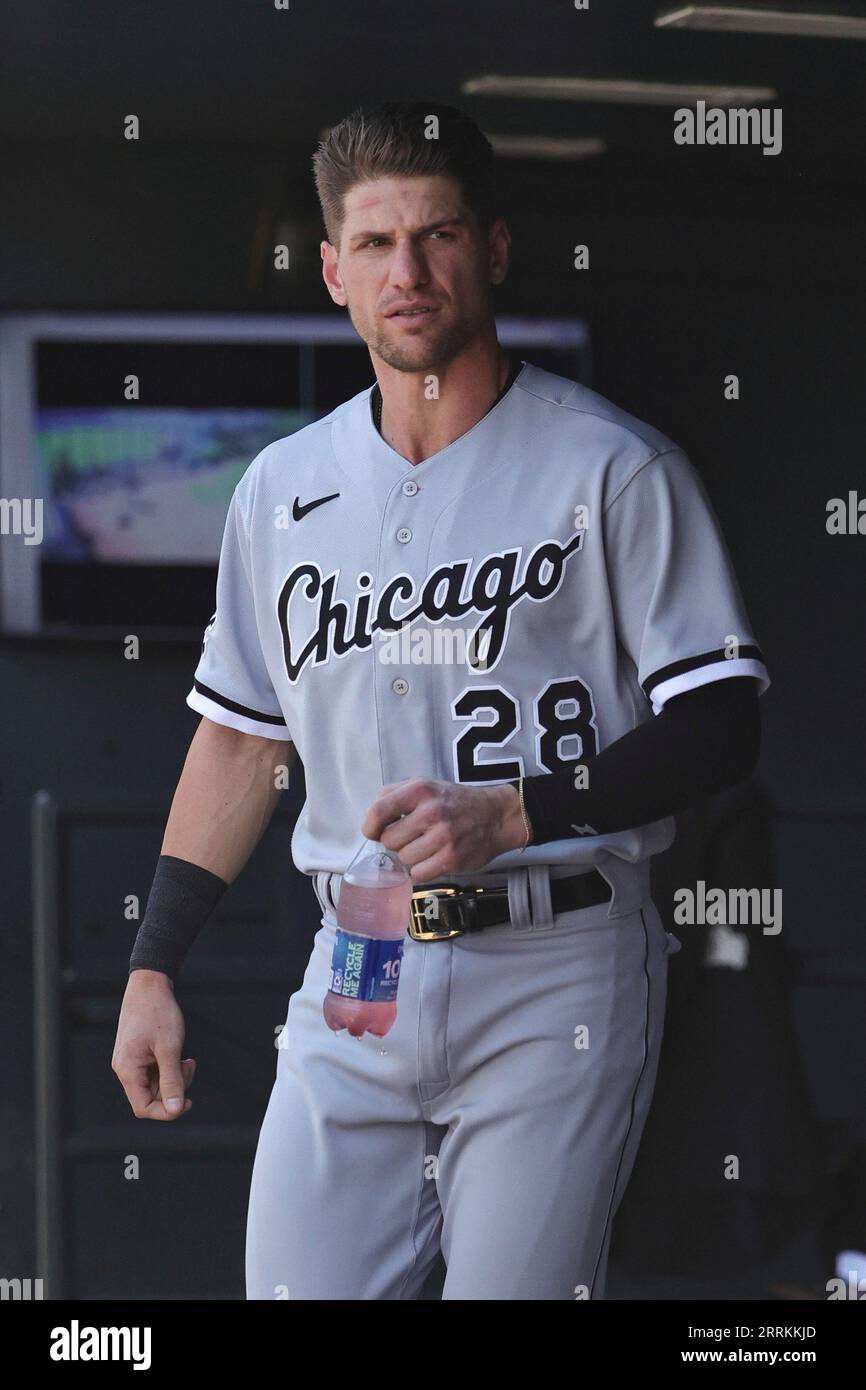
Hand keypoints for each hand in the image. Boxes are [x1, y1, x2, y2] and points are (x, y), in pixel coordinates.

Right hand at [112, 970, 195, 1120]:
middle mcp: (125, 1069)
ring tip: (186, 1059)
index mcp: (127, 1070)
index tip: (188, 1101)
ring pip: (154, 1085)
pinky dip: (169, 1068)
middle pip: (150, 1098)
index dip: (166, 1111)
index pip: (144, 1108)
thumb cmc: (158, 1013)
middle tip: (189, 1066)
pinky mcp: (137, 1054)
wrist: (149, 984)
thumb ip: (172, 1080)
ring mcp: (130, 1061)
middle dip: (174, 1089)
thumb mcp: (170, 1048)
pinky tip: (180, 1056)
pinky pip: (153, 1073)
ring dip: (174, 1078)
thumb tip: (176, 1110)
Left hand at [360, 777, 528, 881]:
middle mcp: (431, 812)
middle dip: (397, 841)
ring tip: (428, 844)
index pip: (378, 811)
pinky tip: (434, 857)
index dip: (370, 826)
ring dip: (412, 856)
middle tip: (414, 835)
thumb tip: (372, 820)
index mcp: (419, 790)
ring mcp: (442, 837)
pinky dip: (423, 869)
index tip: (374, 831)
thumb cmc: (455, 802)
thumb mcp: (425, 784)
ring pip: (404, 859)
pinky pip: (418, 874)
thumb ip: (394, 795)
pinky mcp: (451, 859)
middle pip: (389, 840)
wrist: (495, 815)